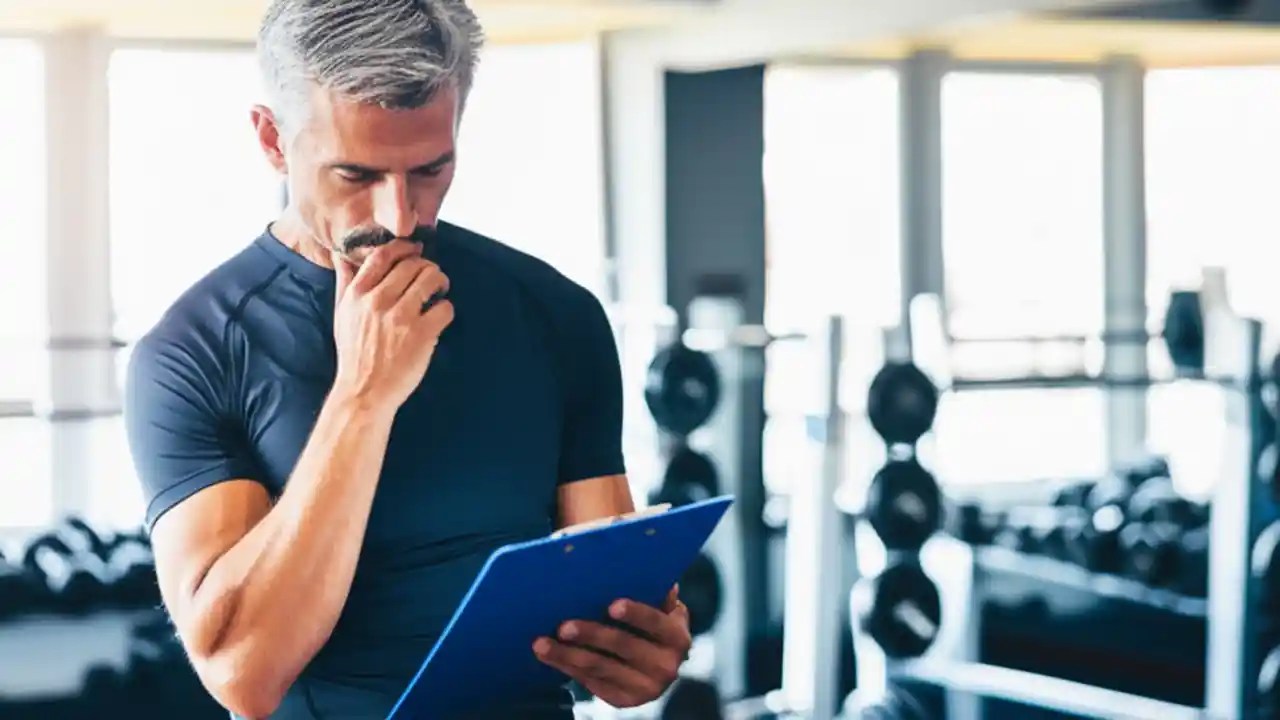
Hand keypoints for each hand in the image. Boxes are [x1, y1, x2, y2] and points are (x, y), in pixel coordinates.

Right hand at [331, 240, 453, 409]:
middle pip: (412, 264)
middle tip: (431, 276)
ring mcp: (401, 317)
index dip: (403, 247)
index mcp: (357, 294)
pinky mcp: (422, 334)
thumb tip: (343, 254)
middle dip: (426, 266)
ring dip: (440, 281)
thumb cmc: (354, 354)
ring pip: (431, 279)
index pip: (383, 255)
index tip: (413, 250)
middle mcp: (378, 301)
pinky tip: (440, 315)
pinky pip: (445, 307)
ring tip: (439, 290)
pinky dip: (446, 308)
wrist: (364, 391)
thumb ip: (345, 283)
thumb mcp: (341, 314)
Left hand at [533, 587, 691, 707]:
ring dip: (568, 655)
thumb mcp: (658, 603)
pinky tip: (548, 655)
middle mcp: (667, 666)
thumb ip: (649, 586)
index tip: (611, 605)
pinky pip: (590, 682)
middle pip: (624, 647)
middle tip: (563, 625)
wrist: (653, 658)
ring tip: (542, 643)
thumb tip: (635, 561)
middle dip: (592, 635)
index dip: (635, 614)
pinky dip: (567, 667)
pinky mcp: (623, 699)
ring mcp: (646, 687)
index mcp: (676, 636)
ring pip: (601, 668)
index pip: (656, 622)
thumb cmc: (648, 618)